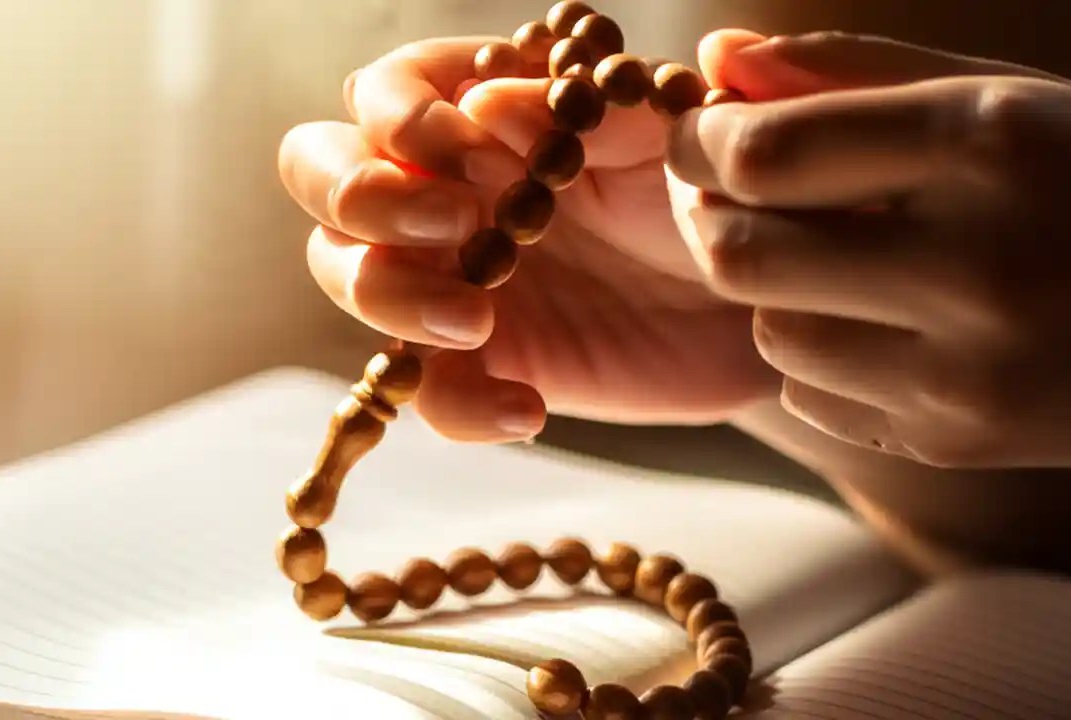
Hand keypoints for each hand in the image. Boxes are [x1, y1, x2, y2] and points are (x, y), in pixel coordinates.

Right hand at [279, 37, 776, 442]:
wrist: (750, 303)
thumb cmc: (703, 196)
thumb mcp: (664, 136)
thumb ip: (581, 108)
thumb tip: (485, 100)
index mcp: (478, 113)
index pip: (385, 91)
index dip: (407, 117)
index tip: (478, 159)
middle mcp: (438, 187)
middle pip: (321, 169)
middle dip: (363, 196)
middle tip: (453, 228)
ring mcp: (442, 277)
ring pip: (345, 274)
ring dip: (390, 296)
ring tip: (476, 321)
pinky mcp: (470, 363)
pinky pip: (425, 392)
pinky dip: (458, 406)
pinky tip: (526, 409)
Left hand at [668, 31, 1070, 471]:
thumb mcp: (1005, 97)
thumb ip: (852, 71)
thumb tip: (719, 58)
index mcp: (988, 146)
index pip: (769, 154)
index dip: (702, 143)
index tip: (698, 134)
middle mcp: (974, 264)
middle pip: (741, 255)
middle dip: (709, 218)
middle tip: (726, 196)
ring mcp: (965, 371)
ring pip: (769, 331)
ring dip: (771, 289)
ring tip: (827, 257)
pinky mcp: (955, 439)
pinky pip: (812, 396)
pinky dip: (817, 353)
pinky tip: (876, 322)